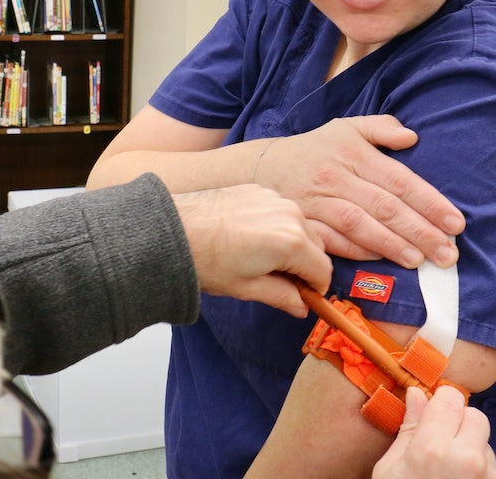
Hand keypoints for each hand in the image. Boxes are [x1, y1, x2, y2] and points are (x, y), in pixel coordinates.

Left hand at [173, 184, 331, 316]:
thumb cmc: (205, 260)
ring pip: (301, 226)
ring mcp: (274, 197)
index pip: (322, 270)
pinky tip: (253, 238)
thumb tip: (300, 307)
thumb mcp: (247, 288)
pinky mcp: (259, 189)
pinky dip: (278, 225)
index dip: (315, 288)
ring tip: (264, 259)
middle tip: (283, 281)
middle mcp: (290, 214)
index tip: (304, 297)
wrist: (173, 230)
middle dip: (306, 266)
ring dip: (294, 244)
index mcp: (291, 242)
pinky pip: (282, 211)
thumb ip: (282, 297)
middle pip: (316, 246)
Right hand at [254, 116, 463, 267]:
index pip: (399, 180)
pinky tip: (380, 259)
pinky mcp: (300, 221)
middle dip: (420, 231)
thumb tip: (412, 137)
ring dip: (392, 245)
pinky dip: (355, 251)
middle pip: (384, 206)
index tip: (456, 223)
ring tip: (420, 260)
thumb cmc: (313, 150)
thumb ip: (379, 128)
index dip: (430, 203)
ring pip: (359, 224)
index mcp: (352, 151)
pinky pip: (331, 239)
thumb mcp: (344, 128)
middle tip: (448, 253)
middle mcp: (335, 175)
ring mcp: (316, 200)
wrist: (260, 166)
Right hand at [374, 386, 495, 478]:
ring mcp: (487, 476)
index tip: (431, 411)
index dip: (440, 401)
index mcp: (433, 448)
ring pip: (485, 443)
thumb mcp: (389, 469)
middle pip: (475, 416)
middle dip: (459, 422)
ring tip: (448, 469)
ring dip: (470, 448)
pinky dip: (478, 469)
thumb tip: (417, 395)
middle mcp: (467, 459)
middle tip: (440, 441)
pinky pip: (491, 467)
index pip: (451, 398)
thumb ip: (408, 430)